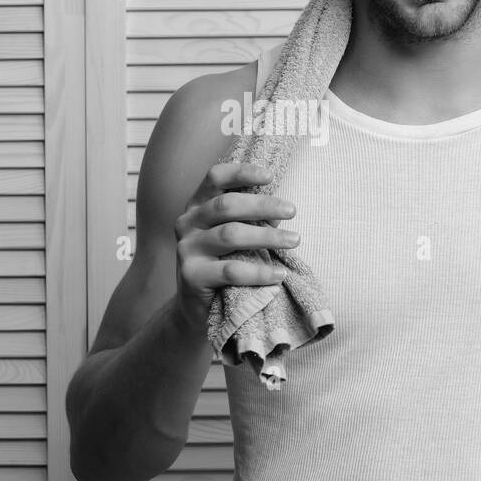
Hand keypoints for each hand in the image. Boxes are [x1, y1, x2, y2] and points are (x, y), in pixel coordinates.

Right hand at [173, 162, 299, 332]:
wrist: (197, 307)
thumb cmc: (223, 263)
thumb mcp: (233, 236)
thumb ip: (249, 220)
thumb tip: (280, 211)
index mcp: (197, 205)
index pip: (215, 178)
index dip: (242, 172)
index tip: (270, 175)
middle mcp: (187, 223)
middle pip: (226, 205)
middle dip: (263, 205)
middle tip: (292, 211)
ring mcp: (187, 249)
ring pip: (230, 235)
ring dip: (267, 236)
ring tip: (294, 240)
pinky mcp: (191, 275)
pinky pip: (231, 270)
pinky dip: (259, 272)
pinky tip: (279, 275)